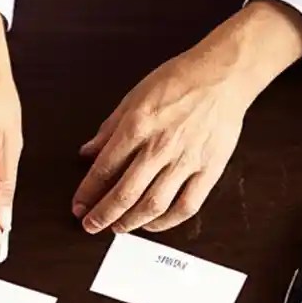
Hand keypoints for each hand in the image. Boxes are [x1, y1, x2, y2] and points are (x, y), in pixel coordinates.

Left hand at [73, 0, 301, 233]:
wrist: (223, 75)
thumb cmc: (179, 81)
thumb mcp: (134, 97)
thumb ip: (109, 129)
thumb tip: (87, 152)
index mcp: (137, 126)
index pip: (103, 169)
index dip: (87, 192)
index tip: (78, 205)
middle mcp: (160, 147)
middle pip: (125, 194)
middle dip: (103, 215)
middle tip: (91, 225)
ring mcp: (186, 161)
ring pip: (153, 205)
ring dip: (131, 223)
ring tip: (118, 228)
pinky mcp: (209, 170)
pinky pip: (186, 206)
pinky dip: (167, 222)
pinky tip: (153, 224)